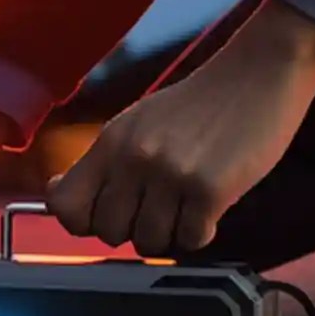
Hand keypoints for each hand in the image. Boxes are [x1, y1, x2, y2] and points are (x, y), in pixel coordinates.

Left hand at [47, 0, 314, 254]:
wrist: (258, 73)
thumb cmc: (198, 105)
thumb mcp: (136, 124)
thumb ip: (102, 162)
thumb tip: (56, 196)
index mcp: (111, 142)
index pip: (64, 204)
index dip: (81, 221)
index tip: (102, 216)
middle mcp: (134, 158)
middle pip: (108, 232)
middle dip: (132, 230)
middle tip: (157, 210)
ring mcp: (171, 175)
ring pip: (149, 242)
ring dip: (169, 234)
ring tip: (185, 208)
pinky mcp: (210, 190)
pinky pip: (191, 241)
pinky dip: (200, 233)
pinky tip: (209, 210)